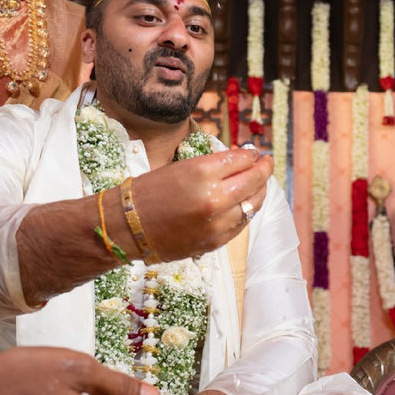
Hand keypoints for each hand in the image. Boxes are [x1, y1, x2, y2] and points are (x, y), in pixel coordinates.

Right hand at [127, 148, 273, 262]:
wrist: (127, 226)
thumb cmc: (150, 191)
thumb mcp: (182, 167)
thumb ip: (215, 165)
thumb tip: (242, 159)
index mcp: (203, 172)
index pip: (242, 160)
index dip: (251, 155)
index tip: (254, 153)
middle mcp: (214, 198)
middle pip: (254, 181)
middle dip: (264, 169)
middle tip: (266, 163)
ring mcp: (217, 223)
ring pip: (253, 204)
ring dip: (259, 191)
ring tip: (259, 183)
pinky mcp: (216, 242)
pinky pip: (242, 224)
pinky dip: (246, 211)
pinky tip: (245, 203)